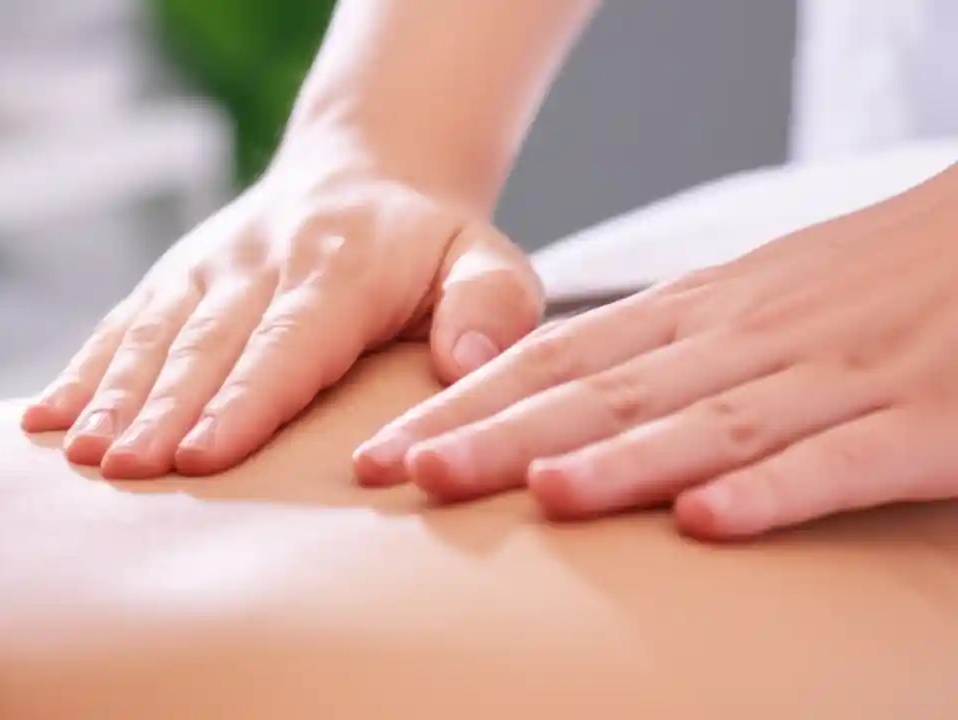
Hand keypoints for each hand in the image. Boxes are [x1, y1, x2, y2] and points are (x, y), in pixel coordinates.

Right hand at [22, 136, 542, 477]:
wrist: (369, 169)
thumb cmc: (430, 243)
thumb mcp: (486, 259)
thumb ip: (489, 306)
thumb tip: (466, 363)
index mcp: (338, 268)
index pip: (286, 343)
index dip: (242, 401)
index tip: (202, 455)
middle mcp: (261, 262)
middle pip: (206, 344)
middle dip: (162, 410)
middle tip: (126, 470)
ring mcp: (209, 265)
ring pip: (154, 332)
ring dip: (113, 393)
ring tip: (80, 451)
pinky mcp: (178, 273)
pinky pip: (124, 320)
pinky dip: (83, 368)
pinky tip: (44, 417)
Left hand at [355, 165, 957, 539]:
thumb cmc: (861, 282)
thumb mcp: (742, 301)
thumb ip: (657, 351)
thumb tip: (551, 406)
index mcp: (697, 312)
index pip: (556, 358)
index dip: (466, 404)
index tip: (384, 448)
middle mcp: (746, 339)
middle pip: (605, 393)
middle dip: (499, 435)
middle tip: (407, 473)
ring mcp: (832, 379)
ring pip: (708, 422)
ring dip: (620, 461)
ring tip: (538, 494)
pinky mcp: (925, 421)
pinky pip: (838, 462)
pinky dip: (771, 490)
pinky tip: (706, 524)